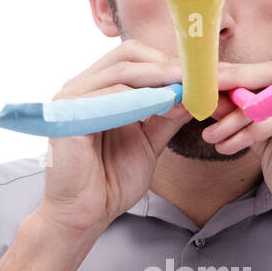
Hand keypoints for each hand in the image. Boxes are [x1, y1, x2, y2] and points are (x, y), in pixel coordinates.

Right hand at [37, 40, 189, 235]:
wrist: (85, 216)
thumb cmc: (110, 182)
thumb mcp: (148, 143)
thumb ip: (166, 117)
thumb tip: (195, 95)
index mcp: (98, 90)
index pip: (135, 59)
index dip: (169, 63)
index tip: (204, 74)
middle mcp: (82, 88)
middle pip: (128, 55)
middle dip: (167, 65)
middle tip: (201, 76)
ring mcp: (71, 99)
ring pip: (121, 71)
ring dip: (160, 78)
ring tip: (190, 88)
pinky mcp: (67, 115)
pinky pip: (109, 96)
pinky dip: (141, 97)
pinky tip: (167, 104)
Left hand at [205, 61, 271, 237]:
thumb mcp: (266, 142)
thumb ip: (245, 118)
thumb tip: (212, 98)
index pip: (267, 74)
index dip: (232, 78)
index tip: (197, 85)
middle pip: (269, 76)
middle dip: (229, 85)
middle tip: (195, 94)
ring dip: (236, 117)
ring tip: (211, 135)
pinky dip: (252, 130)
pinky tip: (230, 145)